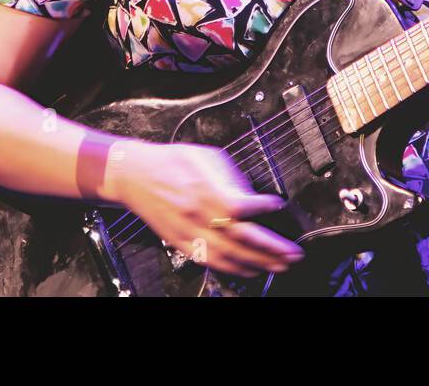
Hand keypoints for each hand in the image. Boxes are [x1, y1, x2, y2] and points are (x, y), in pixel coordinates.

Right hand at [114, 141, 304, 277]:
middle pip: (240, 238)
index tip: (278, 205)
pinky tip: (249, 270)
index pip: (240, 206)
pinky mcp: (181, 243)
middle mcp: (198, 214)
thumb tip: (252, 196)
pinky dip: (232, 269)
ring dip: (257, 264)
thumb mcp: (207, 157)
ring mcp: (188, 232)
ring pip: (227, 256)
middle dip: (271, 249)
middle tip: (293, 254)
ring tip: (279, 266)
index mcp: (205, 190)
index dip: (263, 208)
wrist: (136, 175)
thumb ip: (232, 178)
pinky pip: (210, 261)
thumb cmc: (172, 162)